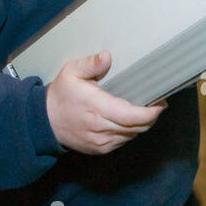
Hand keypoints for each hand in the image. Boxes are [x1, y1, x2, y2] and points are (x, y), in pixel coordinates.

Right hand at [45, 50, 166, 154]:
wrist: (44, 121)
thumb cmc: (61, 94)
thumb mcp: (71, 72)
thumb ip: (91, 64)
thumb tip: (106, 56)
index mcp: (96, 107)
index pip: (131, 116)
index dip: (150, 113)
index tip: (160, 104)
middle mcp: (100, 128)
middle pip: (137, 127)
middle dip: (150, 117)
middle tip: (157, 104)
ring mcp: (101, 142)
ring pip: (132, 136)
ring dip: (141, 125)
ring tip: (144, 111)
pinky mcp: (100, 149)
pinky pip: (123, 142)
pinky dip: (130, 132)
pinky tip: (129, 121)